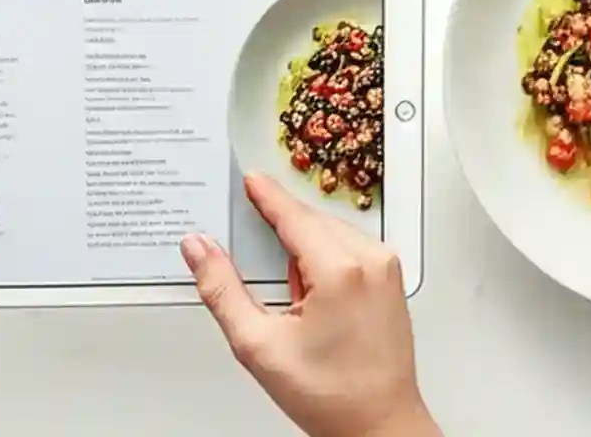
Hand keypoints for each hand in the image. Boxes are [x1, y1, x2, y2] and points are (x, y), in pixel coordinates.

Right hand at [181, 175, 440, 436]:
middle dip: (280, 235)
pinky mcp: (390, 280)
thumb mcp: (258, 345)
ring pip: (329, 235)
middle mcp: (370, 261)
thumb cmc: (332, 397)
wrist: (378, 427)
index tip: (249, 179)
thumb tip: (200, 249)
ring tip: (294, 306)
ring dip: (303, 253)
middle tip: (259, 268)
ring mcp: (385, 270)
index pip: (292, 214)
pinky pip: (348, 250)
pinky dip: (324, 263)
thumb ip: (222, 289)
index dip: (265, 195)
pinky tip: (315, 304)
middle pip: (310, 222)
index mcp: (340, 270)